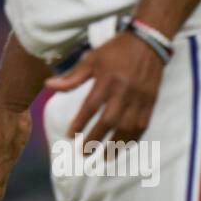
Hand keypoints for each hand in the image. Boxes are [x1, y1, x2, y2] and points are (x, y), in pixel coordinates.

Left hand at [45, 30, 163, 148]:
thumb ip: (72, 77)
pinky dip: (133, 138)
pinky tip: (124, 146)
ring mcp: (139, 98)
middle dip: (96, 139)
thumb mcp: (91, 59)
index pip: (91, 106)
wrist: (148, 42)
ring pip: (127, 126)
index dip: (80, 122)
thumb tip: (48, 85)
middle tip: (84, 153)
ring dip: (116, 144)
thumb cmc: (115, 51)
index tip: (70, 135)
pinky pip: (142, 124)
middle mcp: (123, 91)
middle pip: (109, 120)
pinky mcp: (151, 101)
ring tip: (105, 158)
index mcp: (106, 80)